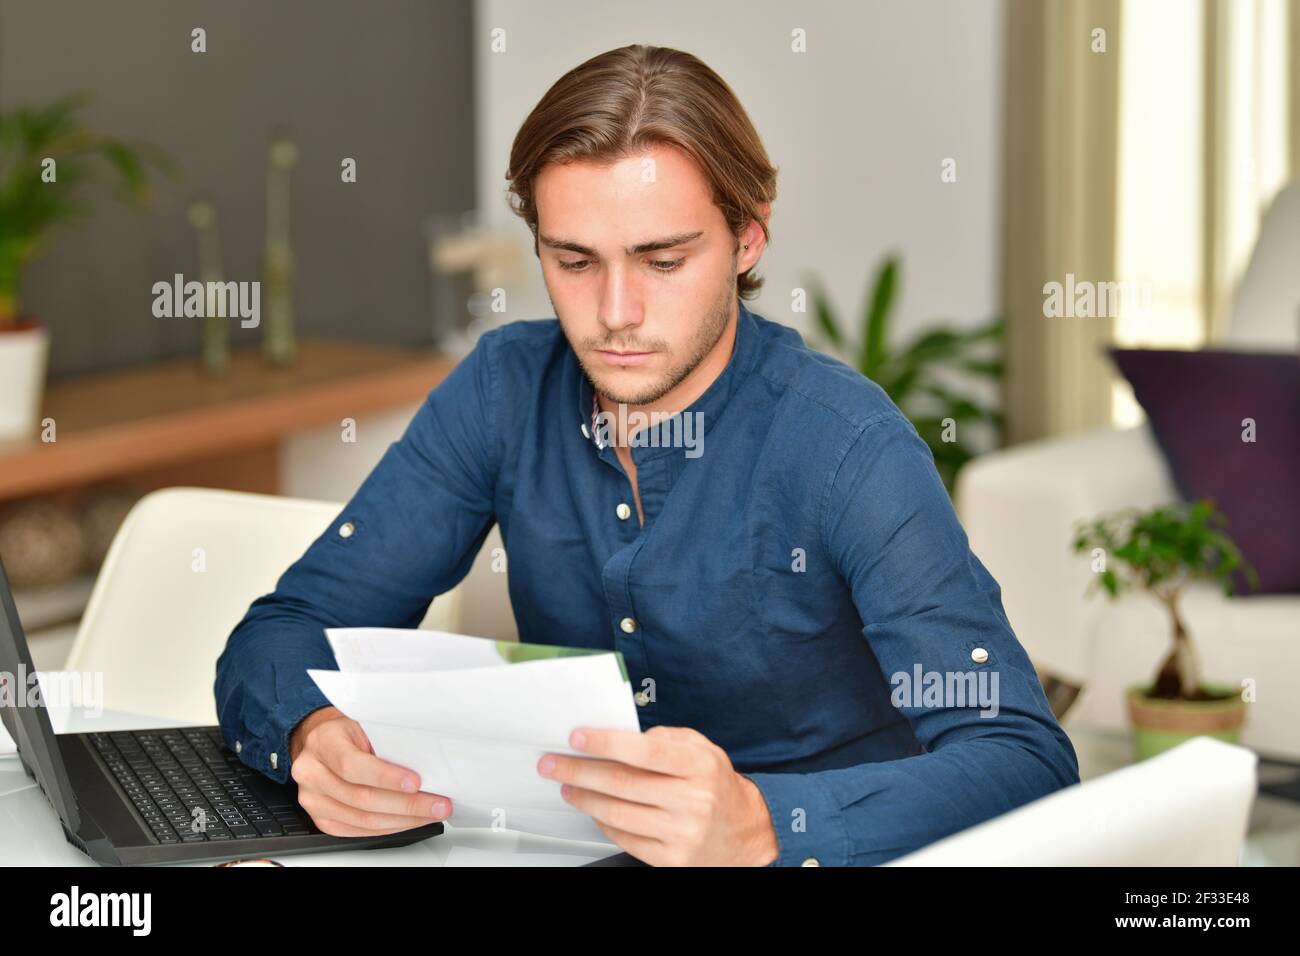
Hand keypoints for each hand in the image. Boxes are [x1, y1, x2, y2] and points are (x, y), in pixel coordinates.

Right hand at [288, 706, 451, 836]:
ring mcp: (313, 799)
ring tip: (430, 813)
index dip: (385, 777)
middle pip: (360, 797)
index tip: (415, 782)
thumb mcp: (366, 724)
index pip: (351, 764)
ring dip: (403, 819)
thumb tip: (426, 762)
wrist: (326, 742)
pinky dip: (389, 827)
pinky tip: (409, 820)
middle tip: (436, 803)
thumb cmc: (351, 732)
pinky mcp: (321, 819)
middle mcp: (311, 771)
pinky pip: (358, 830)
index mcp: (323, 741)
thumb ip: (386, 741)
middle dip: (406, 804)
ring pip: (362, 819)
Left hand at [537, 725, 778, 865]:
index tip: (577, 737)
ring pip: (618, 813)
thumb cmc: (716, 785)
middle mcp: (693, 801)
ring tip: (567, 786)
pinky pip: (625, 838)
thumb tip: (620, 735)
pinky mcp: (672, 860)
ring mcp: (682, 834)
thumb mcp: (702, 749)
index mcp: (699, 766)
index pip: (645, 751)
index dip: (606, 743)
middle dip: (580, 771)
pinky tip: (592, 809)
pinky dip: (602, 822)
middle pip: (623, 784)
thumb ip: (665, 738)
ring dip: (584, 798)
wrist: (745, 833)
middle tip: (553, 764)